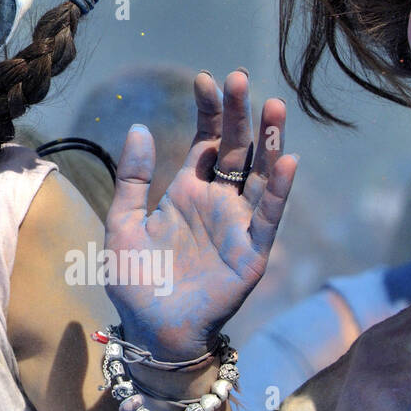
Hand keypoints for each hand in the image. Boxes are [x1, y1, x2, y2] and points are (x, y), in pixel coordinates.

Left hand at [104, 70, 298, 359]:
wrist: (152, 331)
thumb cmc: (136, 280)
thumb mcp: (122, 222)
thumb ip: (131, 178)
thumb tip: (139, 125)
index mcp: (187, 191)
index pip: (205, 142)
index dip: (209, 112)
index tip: (207, 80)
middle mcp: (217, 202)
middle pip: (236, 150)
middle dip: (239, 115)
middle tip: (240, 79)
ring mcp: (238, 226)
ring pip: (259, 176)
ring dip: (268, 142)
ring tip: (273, 107)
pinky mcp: (251, 254)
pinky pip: (268, 218)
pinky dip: (278, 191)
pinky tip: (287, 161)